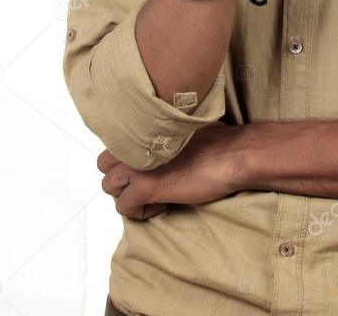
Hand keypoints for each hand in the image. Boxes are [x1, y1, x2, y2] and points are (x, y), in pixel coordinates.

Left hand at [98, 121, 246, 219]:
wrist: (234, 155)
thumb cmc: (217, 141)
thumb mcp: (182, 128)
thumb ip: (161, 134)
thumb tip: (155, 145)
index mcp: (144, 125)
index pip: (114, 144)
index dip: (129, 160)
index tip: (150, 166)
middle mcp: (135, 142)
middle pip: (104, 165)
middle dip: (122, 176)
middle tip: (147, 182)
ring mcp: (137, 164)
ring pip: (109, 186)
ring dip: (129, 194)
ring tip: (155, 194)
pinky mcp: (145, 186)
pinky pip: (124, 207)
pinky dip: (140, 211)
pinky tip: (163, 204)